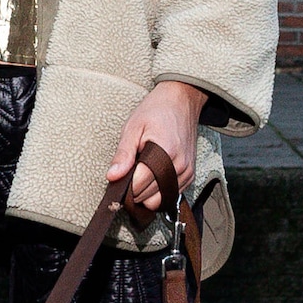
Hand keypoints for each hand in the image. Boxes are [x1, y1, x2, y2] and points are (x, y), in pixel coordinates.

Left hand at [106, 80, 204, 217]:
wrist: (181, 101)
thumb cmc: (156, 110)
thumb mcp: (133, 127)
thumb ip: (123, 154)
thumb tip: (112, 176)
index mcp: (165, 152)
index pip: (139, 185)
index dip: (124, 184)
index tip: (118, 175)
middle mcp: (179, 166)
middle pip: (149, 197)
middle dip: (133, 190)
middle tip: (128, 172)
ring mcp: (187, 173)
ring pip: (160, 201)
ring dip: (146, 193)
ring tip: (140, 173)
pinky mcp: (190, 176)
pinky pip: (170, 196)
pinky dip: (158, 192)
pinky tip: (151, 175)